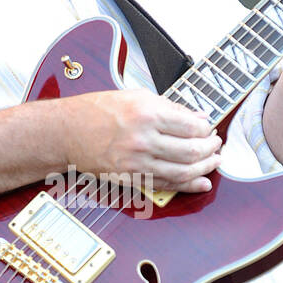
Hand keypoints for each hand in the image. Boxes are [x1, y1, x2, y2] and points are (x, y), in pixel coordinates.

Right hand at [67, 89, 221, 192]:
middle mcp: (143, 139)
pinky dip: (189, 185)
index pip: (192, 125)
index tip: (210, 128)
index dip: (207, 128)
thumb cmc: (97, 111)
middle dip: (211, 149)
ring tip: (213, 162)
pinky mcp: (132, 178)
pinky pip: (167, 185)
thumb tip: (199, 117)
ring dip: (205, 168)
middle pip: (192, 150)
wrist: (66, 132)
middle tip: (216, 145)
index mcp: (147, 113)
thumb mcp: (135, 96)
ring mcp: (137, 162)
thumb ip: (169, 107)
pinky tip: (201, 182)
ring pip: (184, 171)